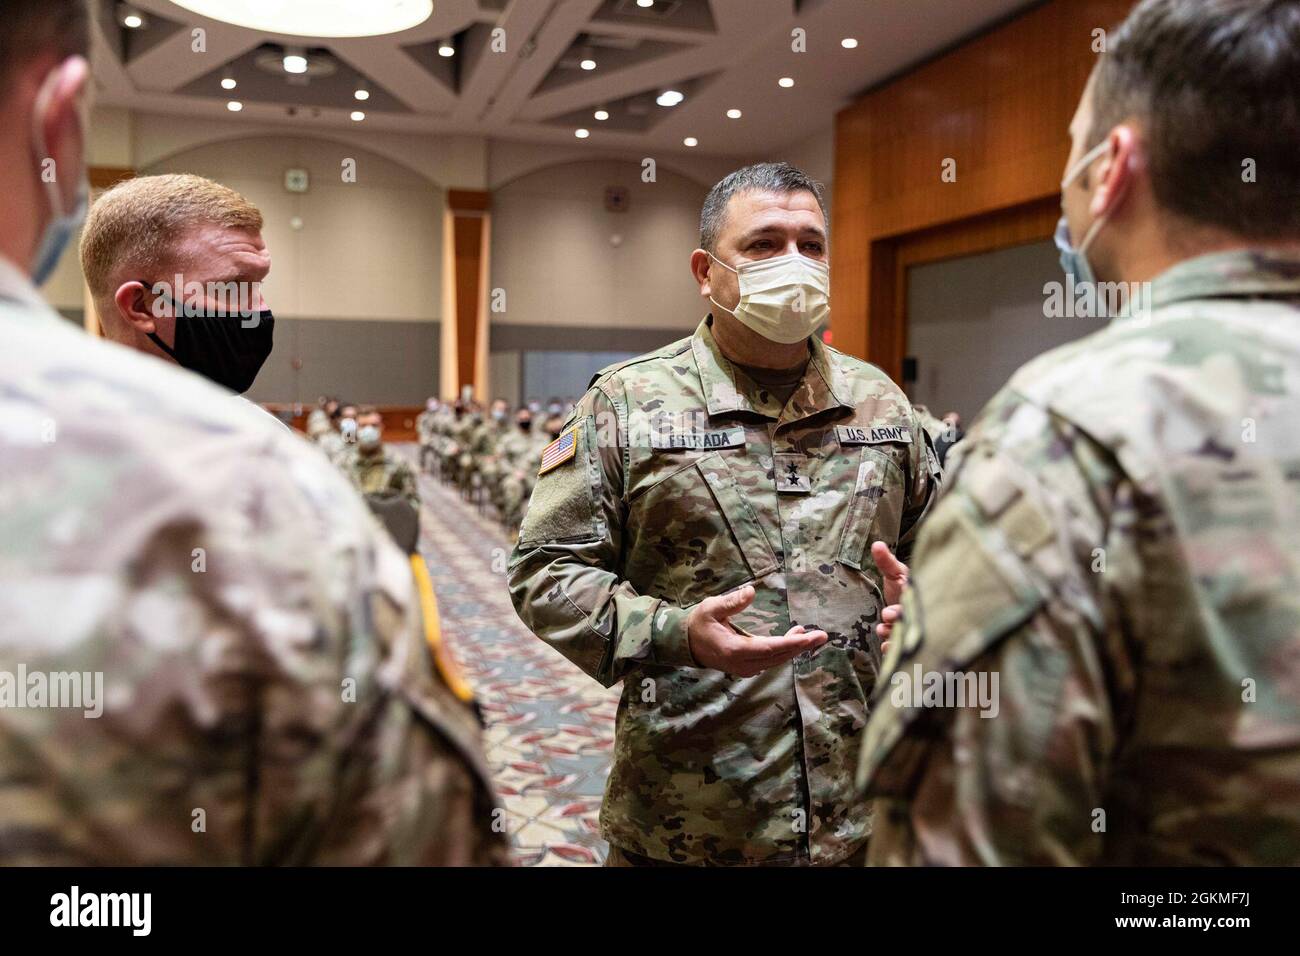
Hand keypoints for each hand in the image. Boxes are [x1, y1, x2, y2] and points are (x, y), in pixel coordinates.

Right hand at [687, 585, 827, 676]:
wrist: (684, 644)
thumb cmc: (698, 623)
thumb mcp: (711, 608)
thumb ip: (732, 601)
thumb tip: (751, 591)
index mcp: (734, 650)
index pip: (769, 648)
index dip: (791, 643)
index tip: (810, 637)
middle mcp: (742, 664)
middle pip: (777, 657)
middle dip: (801, 647)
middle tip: (822, 635)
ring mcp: (744, 669)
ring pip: (775, 661)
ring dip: (793, 648)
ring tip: (809, 634)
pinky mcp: (746, 668)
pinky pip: (770, 661)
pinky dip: (783, 651)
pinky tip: (793, 639)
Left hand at [871, 542, 908, 653]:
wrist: (900, 600)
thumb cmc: (901, 585)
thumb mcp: (896, 572)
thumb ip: (887, 562)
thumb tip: (876, 545)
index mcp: (918, 597)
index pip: (914, 604)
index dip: (903, 608)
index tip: (892, 607)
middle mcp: (918, 614)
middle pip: (911, 621)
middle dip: (898, 620)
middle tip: (887, 615)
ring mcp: (912, 628)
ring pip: (905, 635)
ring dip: (893, 635)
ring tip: (882, 629)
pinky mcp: (904, 640)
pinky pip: (901, 647)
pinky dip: (892, 648)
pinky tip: (885, 647)